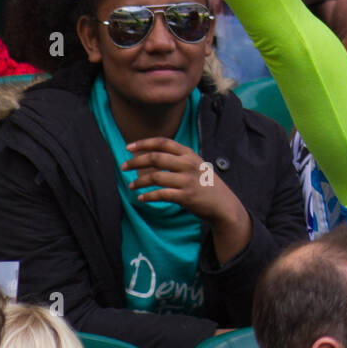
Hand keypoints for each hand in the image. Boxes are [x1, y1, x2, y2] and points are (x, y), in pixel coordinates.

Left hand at [123, 137, 248, 230]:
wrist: (223, 204)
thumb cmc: (205, 184)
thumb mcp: (195, 165)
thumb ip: (177, 159)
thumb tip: (149, 156)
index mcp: (189, 154)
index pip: (163, 142)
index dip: (144, 143)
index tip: (128, 147)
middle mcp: (188, 164)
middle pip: (155, 158)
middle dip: (136, 161)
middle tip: (123, 166)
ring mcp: (187, 180)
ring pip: (155, 177)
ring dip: (139, 182)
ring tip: (131, 186)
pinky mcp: (186, 196)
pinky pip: (161, 194)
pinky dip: (148, 196)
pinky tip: (141, 198)